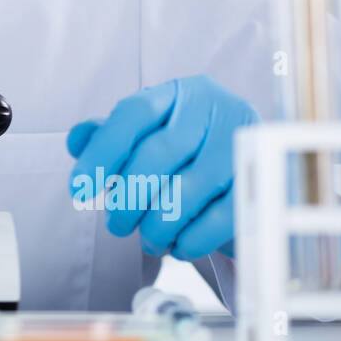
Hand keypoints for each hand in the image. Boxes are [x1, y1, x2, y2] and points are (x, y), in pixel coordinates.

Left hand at [65, 75, 256, 260]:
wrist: (249, 162)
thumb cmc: (184, 149)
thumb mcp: (146, 134)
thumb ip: (107, 136)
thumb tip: (77, 141)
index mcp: (177, 93)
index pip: (133, 114)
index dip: (102, 153)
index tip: (79, 191)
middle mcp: (212, 109)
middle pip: (159, 154)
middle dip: (128, 197)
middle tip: (116, 224)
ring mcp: (241, 143)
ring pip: (189, 189)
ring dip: (159, 224)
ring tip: (149, 240)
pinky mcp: (263, 181)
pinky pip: (222, 218)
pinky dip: (194, 239)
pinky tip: (180, 247)